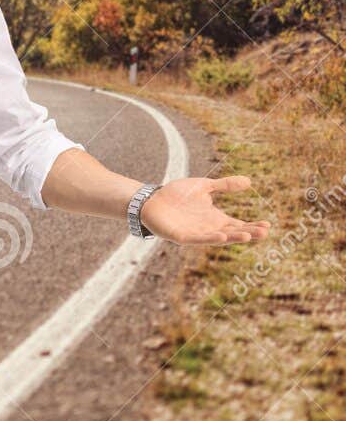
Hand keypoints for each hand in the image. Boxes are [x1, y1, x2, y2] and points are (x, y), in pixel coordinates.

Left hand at [140, 175, 271, 244]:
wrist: (151, 199)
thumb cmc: (176, 195)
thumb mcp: (204, 186)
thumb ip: (225, 185)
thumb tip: (249, 181)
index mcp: (215, 219)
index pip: (238, 224)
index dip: (253, 226)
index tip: (268, 225)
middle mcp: (208, 228)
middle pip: (232, 233)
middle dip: (248, 233)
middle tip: (265, 232)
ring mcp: (195, 233)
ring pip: (218, 238)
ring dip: (233, 238)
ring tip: (248, 235)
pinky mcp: (181, 236)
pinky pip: (198, 239)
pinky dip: (210, 238)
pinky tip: (222, 236)